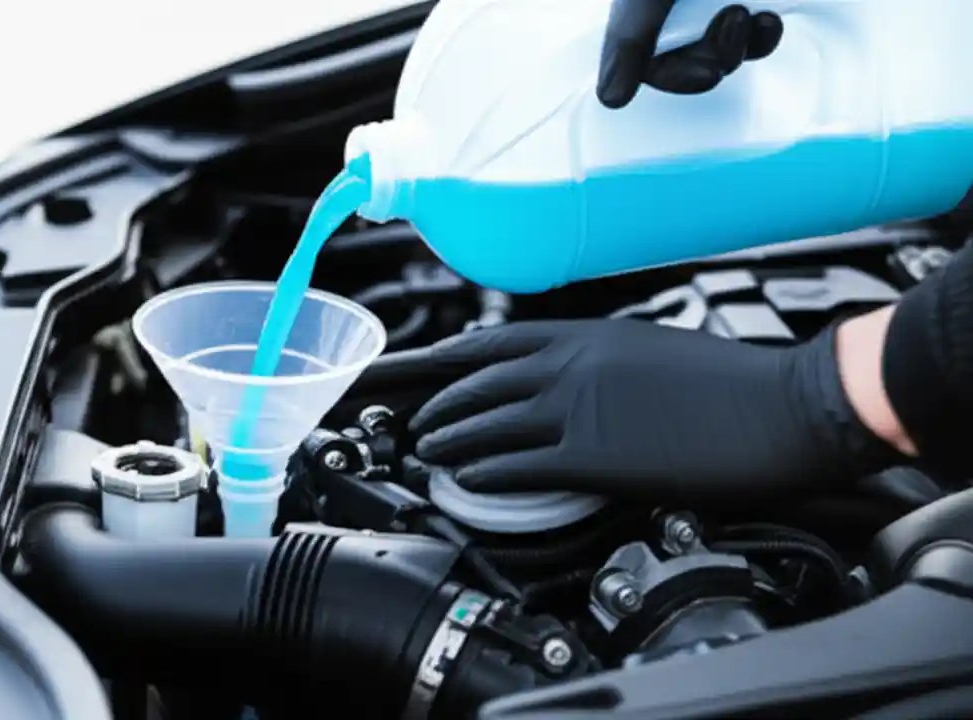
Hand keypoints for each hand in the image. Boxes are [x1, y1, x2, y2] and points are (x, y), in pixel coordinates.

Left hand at [408, 320, 900, 503]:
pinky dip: (485, 473)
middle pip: (479, 382)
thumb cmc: (734, 378)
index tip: (426, 363)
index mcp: (588, 335)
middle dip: (439, 401)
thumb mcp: (652, 348)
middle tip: (414, 417)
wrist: (784, 404)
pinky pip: (520, 467)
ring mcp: (579, 410)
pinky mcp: (594, 458)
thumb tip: (578, 379)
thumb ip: (603, 362)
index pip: (496, 340)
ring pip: (488, 423)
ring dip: (450, 438)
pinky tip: (466, 479)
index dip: (452, 355)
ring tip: (428, 450)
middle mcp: (572, 366)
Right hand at [598, 1, 783, 108]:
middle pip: (688, 61)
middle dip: (714, 57)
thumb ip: (628, 37)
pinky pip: (756, 37)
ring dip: (739, 48)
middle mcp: (675, 12)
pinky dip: (764, 37)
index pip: (647, 63)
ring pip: (723, 53)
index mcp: (642, 8)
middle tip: (731, 22)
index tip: (708, 75)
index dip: (675, 77)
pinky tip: (767, 20)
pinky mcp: (754, 3)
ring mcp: (711, 7)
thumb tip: (610, 99)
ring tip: (747, 17)